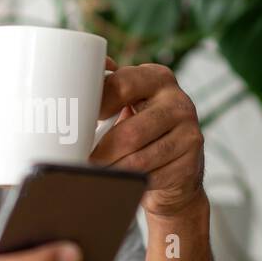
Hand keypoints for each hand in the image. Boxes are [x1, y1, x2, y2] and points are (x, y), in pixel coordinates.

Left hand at [90, 57, 205, 217]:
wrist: (177, 169)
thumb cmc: (143, 131)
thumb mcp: (130, 104)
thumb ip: (108, 91)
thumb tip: (71, 82)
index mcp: (157, 78)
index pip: (120, 86)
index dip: (95, 107)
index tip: (77, 122)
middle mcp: (178, 101)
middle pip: (130, 131)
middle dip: (101, 151)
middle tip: (82, 159)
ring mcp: (189, 133)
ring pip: (138, 158)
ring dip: (111, 170)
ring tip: (93, 174)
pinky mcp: (190, 163)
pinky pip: (150, 176)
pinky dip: (129, 182)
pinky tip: (118, 182)